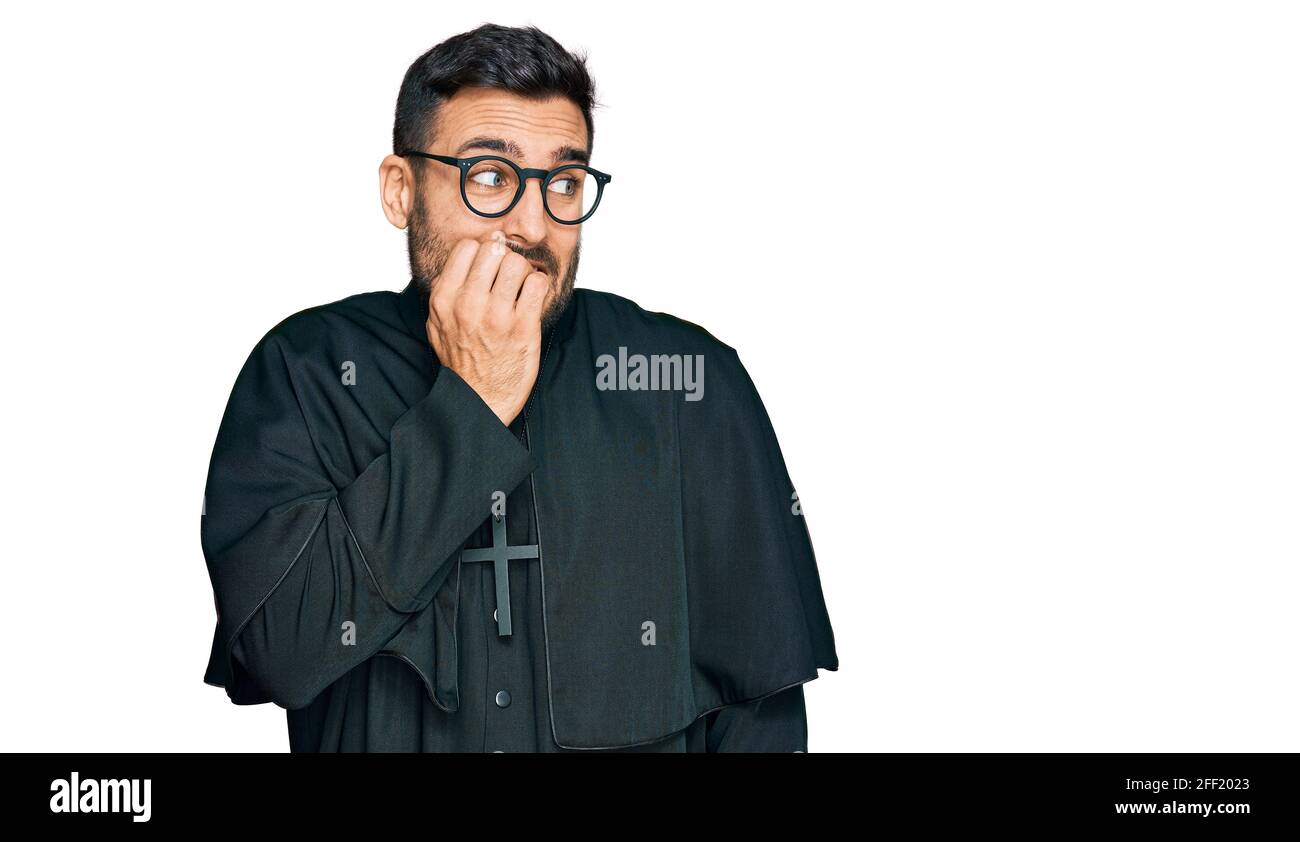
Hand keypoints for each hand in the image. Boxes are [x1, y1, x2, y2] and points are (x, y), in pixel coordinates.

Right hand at [425, 232, 549, 425]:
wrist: (479, 400)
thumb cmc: (461, 360)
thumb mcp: (437, 324)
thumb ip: (447, 289)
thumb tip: (469, 254)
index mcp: (444, 299)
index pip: (467, 247)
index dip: (483, 251)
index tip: (490, 265)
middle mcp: (468, 304)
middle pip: (494, 250)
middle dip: (504, 258)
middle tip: (508, 275)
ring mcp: (497, 316)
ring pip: (517, 263)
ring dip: (523, 272)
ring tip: (521, 288)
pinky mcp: (524, 327)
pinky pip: (538, 284)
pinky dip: (539, 286)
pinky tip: (532, 298)